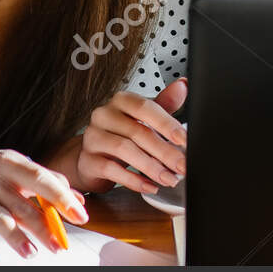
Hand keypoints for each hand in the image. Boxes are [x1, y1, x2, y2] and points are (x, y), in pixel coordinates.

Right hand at [0, 146, 87, 263]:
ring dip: (16, 237)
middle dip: (44, 227)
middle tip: (60, 246)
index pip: (41, 179)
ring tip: (31, 253)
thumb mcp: (15, 167)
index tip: (79, 215)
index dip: (62, 197)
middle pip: (22, 204)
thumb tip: (78, 200)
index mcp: (9, 162)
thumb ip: (45, 182)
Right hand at [73, 79, 189, 194]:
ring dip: (151, 167)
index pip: (145, 108)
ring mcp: (93, 138)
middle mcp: (103, 115)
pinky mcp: (87, 161)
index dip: (166, 123)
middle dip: (164, 151)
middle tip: (182, 165)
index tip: (185, 140)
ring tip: (169, 178)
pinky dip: (134, 180)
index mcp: (121, 101)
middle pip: (138, 132)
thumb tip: (184, 85)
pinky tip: (150, 186)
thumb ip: (165, 103)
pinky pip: (112, 170)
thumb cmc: (123, 134)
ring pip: (124, 150)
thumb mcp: (145, 118)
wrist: (94, 157)